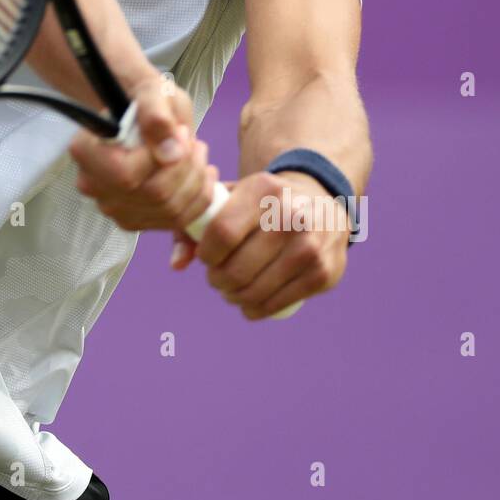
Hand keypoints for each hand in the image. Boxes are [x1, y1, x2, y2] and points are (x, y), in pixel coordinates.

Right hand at [68, 76, 220, 233]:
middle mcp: (93, 185)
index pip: (126, 174)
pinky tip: (201, 173)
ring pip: (169, 211)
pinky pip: (175, 221)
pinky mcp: (133, 219)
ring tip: (198, 153)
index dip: (162, 158)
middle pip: (153, 196)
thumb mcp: (153, 91)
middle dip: (187, 168)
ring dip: (196, 182)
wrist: (138, 110)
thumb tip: (169, 153)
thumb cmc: (143, 96)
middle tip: (193, 142)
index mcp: (86, 150)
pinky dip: (198, 199)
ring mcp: (112, 207)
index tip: (179, 131)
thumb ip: (157, 115)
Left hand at [169, 170, 350, 318]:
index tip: (206, 256)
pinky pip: (275, 305)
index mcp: (263, 190)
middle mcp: (292, 216)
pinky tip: (250, 301)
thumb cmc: (262, 204)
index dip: (206, 254)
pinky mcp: (322, 273)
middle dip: (217, 280)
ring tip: (231, 289)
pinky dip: (254, 309)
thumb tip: (176, 264)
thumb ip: (194, 226)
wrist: (322, 203)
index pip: (221, 234)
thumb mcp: (231, 199)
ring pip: (254, 292)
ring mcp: (310, 247)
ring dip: (233, 297)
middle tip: (217, 277)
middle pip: (236, 269)